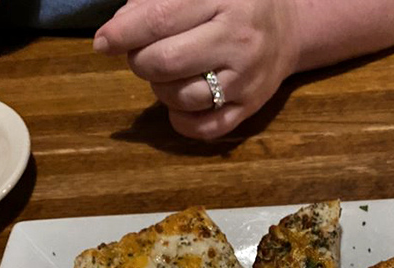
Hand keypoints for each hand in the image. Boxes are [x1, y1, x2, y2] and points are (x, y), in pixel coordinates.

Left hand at [93, 0, 299, 139]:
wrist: (289, 28)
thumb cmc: (235, 1)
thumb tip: (119, 28)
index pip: (161, 18)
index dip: (124, 33)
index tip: (103, 42)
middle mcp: (237, 40)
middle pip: (168, 62)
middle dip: (141, 62)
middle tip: (140, 56)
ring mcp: (246, 79)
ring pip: (183, 98)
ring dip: (159, 90)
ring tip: (164, 75)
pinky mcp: (250, 108)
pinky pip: (205, 128)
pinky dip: (181, 121)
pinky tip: (176, 105)